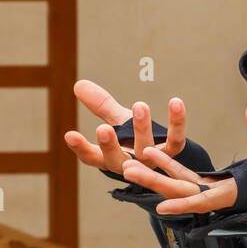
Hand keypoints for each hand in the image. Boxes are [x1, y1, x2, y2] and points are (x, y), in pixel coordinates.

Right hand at [64, 78, 190, 175]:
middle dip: (109, 145)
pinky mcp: (172, 154)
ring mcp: (151, 161)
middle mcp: (129, 164)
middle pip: (117, 159)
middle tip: (103, 128)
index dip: (80, 148)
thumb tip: (79, 84)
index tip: (70, 135)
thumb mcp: (117, 122)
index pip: (91, 157)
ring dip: (141, 129)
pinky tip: (175, 102)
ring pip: (145, 148)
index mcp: (110, 158)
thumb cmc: (136, 138)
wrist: (168, 156)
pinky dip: (176, 122)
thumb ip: (101, 106)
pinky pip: (175, 140)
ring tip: (139, 105)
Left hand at [121, 101, 246, 215]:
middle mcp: (221, 195)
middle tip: (128, 170)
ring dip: (156, 175)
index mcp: (237, 191)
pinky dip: (170, 169)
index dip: (185, 204)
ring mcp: (216, 190)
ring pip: (181, 185)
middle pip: (183, 192)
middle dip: (156, 183)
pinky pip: (187, 178)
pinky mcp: (214, 183)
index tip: (161, 205)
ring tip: (129, 164)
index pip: (206, 201)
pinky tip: (151, 156)